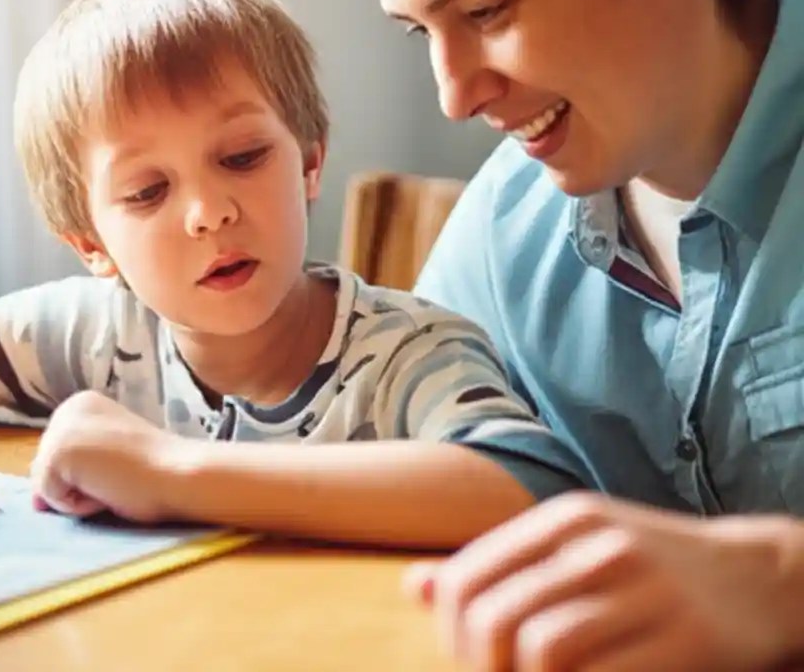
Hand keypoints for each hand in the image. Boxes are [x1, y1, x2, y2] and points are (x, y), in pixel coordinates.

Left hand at [31, 390, 182, 522]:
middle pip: (46, 468)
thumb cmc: (157, 471)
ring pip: (46, 484)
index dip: (86, 476)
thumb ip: (74, 472)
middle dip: (78, 485)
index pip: (59, 455)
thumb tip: (36, 503)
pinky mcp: (57, 452)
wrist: (179, 473)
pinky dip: (77, 505)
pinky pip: (50, 497)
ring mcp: (60, 428)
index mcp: (83, 405)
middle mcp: (67, 409)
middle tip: (121, 476)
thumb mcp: (108, 461)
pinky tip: (107, 489)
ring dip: (78, 496)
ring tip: (114, 482)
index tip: (122, 468)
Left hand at [405, 492, 803, 671]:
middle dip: (480, 666)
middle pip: (494, 618)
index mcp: (565, 520)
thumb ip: (498, 566)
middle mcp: (601, 546)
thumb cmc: (646, 572)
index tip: (472, 661)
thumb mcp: (572, 550)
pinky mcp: (687, 638)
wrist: (762, 580)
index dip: (452, 633)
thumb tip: (416, 587)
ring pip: (541, 648)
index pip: (467, 579)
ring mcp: (647, 590)